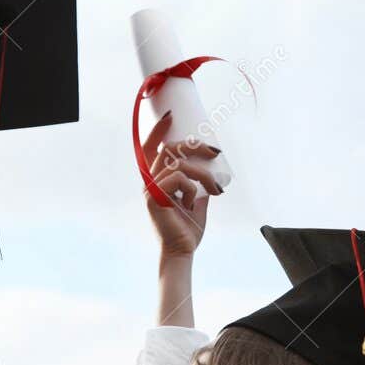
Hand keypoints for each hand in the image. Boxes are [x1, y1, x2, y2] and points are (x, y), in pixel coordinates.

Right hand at [142, 112, 221, 258]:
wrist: (182, 250)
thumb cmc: (188, 228)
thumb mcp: (198, 199)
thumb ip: (199, 183)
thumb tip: (213, 171)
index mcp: (157, 179)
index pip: (151, 148)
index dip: (158, 130)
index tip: (170, 115)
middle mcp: (150, 180)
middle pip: (169, 148)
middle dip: (194, 145)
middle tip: (215, 151)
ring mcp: (149, 188)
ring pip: (178, 163)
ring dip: (202, 173)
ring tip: (215, 189)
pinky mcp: (153, 197)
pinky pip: (178, 178)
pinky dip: (191, 188)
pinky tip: (192, 203)